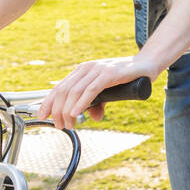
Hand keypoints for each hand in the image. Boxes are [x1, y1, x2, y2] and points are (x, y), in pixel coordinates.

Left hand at [38, 56, 154, 129]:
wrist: (148, 64)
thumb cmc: (128, 76)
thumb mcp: (108, 91)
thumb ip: (98, 102)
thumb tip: (93, 117)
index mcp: (83, 70)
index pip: (59, 87)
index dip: (48, 101)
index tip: (41, 115)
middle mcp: (87, 68)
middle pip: (63, 90)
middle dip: (57, 110)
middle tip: (58, 125)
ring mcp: (98, 69)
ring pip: (74, 91)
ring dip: (67, 110)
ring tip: (68, 123)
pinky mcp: (109, 74)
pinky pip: (91, 90)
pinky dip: (81, 102)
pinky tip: (76, 112)